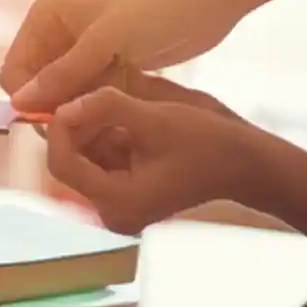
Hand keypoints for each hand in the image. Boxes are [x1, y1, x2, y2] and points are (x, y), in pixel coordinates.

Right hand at [1, 0, 243, 111]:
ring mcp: (81, 46)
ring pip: (63, 93)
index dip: (30, 99)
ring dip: (79, 108)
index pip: (15, 71)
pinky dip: (97, 104)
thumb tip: (19, 103)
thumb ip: (62, 75)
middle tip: (87, 123)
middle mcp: (56, 29)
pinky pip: (87, 92)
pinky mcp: (105, 60)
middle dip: (55, 107)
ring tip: (108, 117)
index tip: (58, 122)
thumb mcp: (104, 43)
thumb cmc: (155, 9)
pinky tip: (118, 110)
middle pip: (36, 85)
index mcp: (45, 14)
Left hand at [44, 76, 261, 233]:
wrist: (247, 164)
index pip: (62, 164)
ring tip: (108, 101)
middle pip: (69, 163)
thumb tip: (65, 104)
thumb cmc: (208, 142)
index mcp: (118, 201)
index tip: (70, 97)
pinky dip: (104, 136)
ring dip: (89, 128)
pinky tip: (121, 116)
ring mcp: (120, 206)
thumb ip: (106, 107)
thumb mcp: (155, 118)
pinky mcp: (127, 195)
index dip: (58, 128)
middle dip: (76, 126)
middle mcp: (113, 212)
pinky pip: (100, 162)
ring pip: (82, 159)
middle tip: (87, 93)